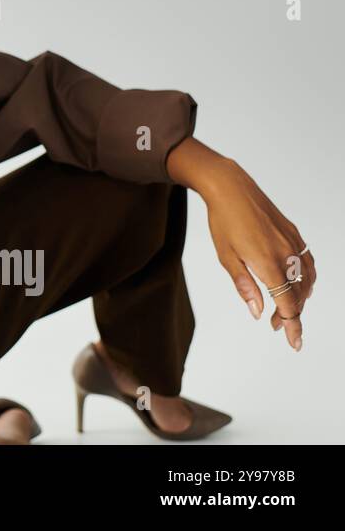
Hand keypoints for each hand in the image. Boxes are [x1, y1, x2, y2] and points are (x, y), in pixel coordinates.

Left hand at [167, 138, 314, 350]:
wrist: (231, 187)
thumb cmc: (222, 221)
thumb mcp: (226, 256)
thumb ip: (244, 285)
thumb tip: (258, 312)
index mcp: (267, 263)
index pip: (287, 303)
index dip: (292, 325)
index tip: (294, 342)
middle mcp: (286, 254)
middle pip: (299, 295)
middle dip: (291, 315)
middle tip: (275, 325)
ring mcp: (293, 243)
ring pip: (307, 280)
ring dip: (299, 298)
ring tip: (283, 308)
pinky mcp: (294, 234)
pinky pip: (308, 263)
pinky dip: (307, 279)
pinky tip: (297, 284)